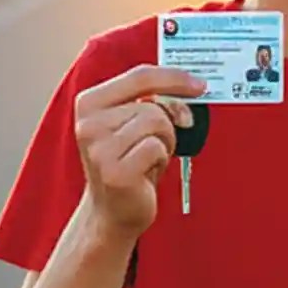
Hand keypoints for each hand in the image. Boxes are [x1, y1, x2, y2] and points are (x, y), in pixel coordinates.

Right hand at [73, 65, 205, 239]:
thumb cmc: (129, 162)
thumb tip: (191, 87)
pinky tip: (147, 171)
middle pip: (152, 104)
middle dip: (167, 124)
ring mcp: (99, 149)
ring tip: (149, 158)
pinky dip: (161, 158)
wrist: (112, 212)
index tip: (199, 84)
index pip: (140, 75)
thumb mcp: (134, 123)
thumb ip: (153, 100)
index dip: (174, 77)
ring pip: (156, 123)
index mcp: (89, 103)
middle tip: (157, 144)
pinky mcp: (114, 172)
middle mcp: (88, 124)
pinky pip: (156, 147)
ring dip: (164, 142)